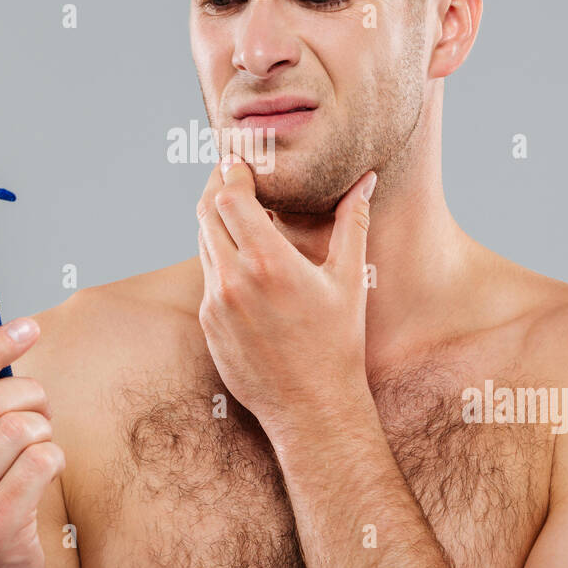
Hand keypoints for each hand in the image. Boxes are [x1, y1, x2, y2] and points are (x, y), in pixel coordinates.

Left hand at [195, 156, 377, 437]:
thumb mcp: (349, 280)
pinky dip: (219, 257)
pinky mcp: (208, 324)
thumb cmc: (338, 343)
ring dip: (216, 222)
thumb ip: (352, 223)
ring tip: (237, 211)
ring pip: (202, 243)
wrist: (312, 407)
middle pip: (205, 213)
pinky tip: (241, 258)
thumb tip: (364, 180)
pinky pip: (207, 277)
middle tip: (232, 174)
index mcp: (268, 262)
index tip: (240, 161)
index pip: (229, 197)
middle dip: (217, 188)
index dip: (231, 173)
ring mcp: (215, 303)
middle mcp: (233, 279)